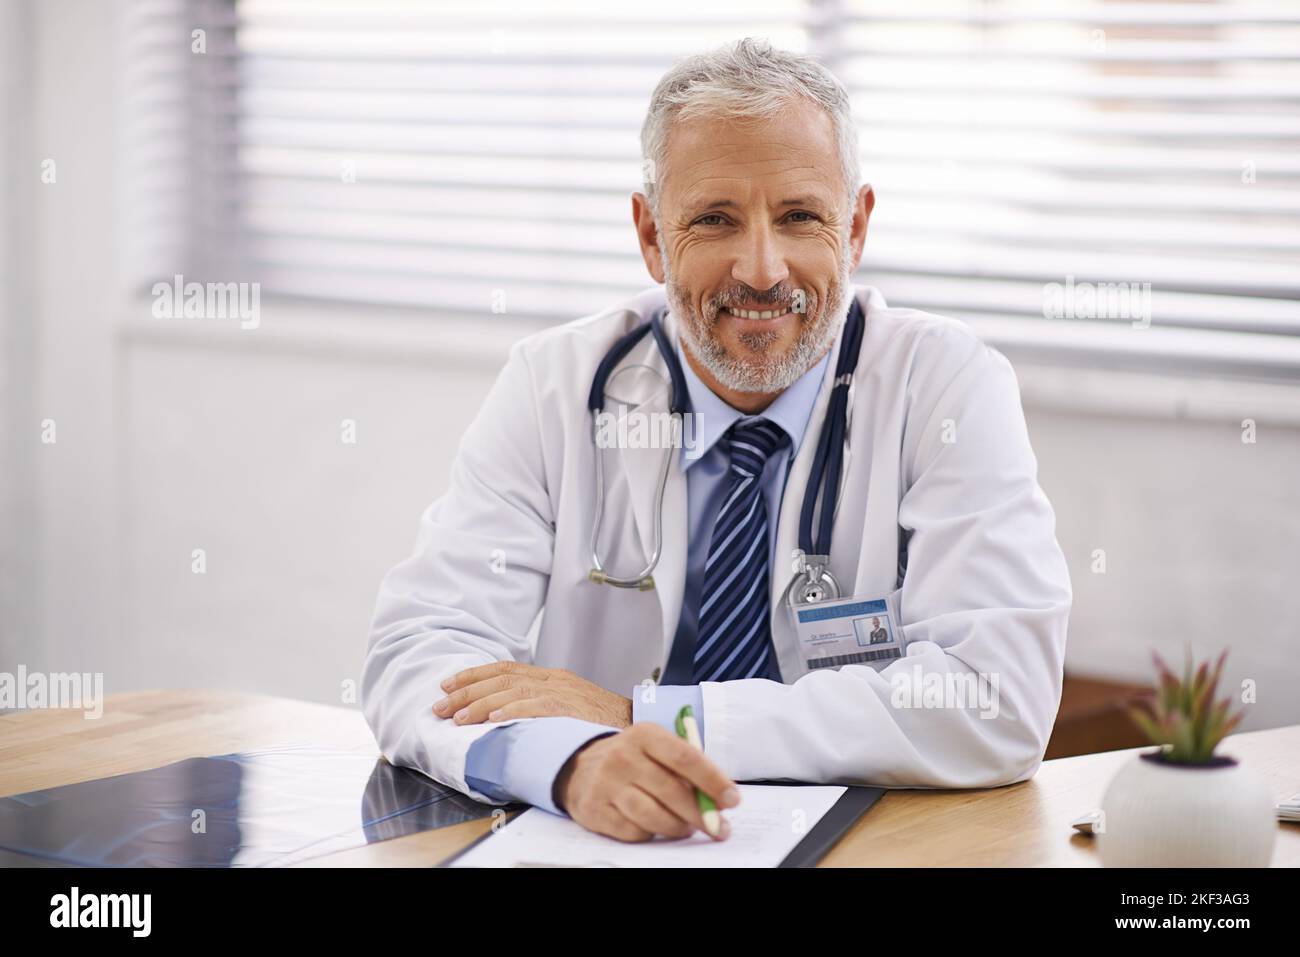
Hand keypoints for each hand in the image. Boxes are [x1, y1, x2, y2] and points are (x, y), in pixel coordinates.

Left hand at [433, 661, 632, 727]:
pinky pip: (535, 706)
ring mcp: (563, 692)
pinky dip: (511, 711)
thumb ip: (541, 707)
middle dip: (466, 692)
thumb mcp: (571, 707)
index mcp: (552, 677)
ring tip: (457, 719)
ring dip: (479, 704)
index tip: (447, 686)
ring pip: (511, 691)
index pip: (505, 669)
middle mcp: (554, 679)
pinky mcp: (571, 707)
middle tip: (439, 707)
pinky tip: (491, 720)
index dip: (473, 676)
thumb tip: (504, 718)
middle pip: (501, 679)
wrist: (639, 725)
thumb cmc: (604, 724)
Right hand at [555, 723, 739, 841]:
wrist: (581, 769)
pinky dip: (651, 834)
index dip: (713, 780)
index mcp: (644, 735)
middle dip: (701, 814)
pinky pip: (633, 831)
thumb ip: (686, 767)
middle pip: (671, 791)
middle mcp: (623, 756)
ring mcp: (606, 783)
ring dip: (678, 827)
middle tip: (718, 827)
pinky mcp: (594, 809)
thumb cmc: (633, 760)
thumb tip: (719, 798)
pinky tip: (656, 828)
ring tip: (688, 829)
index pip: (685, 757)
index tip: (732, 799)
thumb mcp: (656, 749)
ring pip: (652, 815)